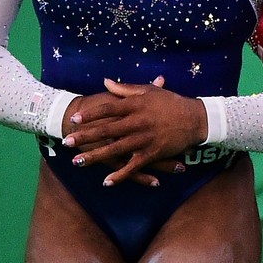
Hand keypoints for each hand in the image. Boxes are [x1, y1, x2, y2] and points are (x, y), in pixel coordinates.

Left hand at [62, 78, 207, 186]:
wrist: (195, 118)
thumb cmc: (171, 102)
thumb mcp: (149, 91)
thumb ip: (125, 88)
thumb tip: (105, 81)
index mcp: (136, 105)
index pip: (108, 109)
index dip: (90, 114)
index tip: (74, 119)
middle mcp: (138, 122)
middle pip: (106, 130)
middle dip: (85, 137)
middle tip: (67, 142)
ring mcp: (145, 138)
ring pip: (115, 149)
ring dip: (95, 156)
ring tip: (77, 162)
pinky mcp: (153, 153)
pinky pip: (133, 166)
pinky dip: (120, 174)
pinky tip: (106, 181)